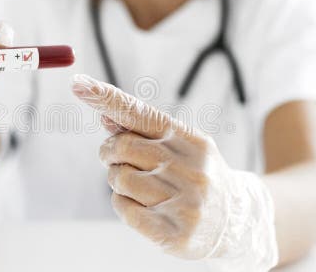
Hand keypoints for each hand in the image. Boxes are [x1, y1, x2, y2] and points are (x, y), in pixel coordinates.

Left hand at [71, 74, 277, 268]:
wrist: (236, 222)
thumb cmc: (197, 177)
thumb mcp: (180, 147)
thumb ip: (144, 132)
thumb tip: (105, 114)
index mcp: (190, 140)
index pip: (140, 113)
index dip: (106, 98)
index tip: (78, 83)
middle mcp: (190, 167)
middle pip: (121, 147)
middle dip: (110, 153)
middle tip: (117, 160)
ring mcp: (184, 201)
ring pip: (119, 179)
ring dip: (118, 181)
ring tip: (140, 187)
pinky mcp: (175, 232)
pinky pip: (123, 209)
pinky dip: (123, 205)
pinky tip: (144, 207)